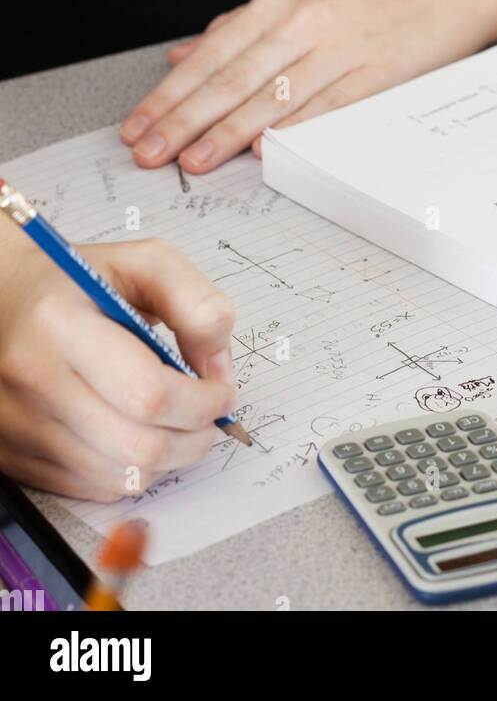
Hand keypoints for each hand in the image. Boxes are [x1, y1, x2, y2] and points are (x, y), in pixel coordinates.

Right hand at [0, 220, 236, 501]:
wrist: (4, 298)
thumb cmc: (77, 281)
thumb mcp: (146, 262)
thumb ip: (197, 305)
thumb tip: (218, 371)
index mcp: (59, 323)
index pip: (148, 393)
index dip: (201, 401)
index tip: (221, 392)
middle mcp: (30, 379)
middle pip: (138, 446)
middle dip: (194, 437)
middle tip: (209, 415)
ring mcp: (16, 425)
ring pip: (120, 476)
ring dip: (168, 457)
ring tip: (177, 421)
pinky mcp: (13, 456)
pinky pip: (93, 487)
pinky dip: (130, 469)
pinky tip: (135, 431)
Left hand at [120, 0, 496, 172]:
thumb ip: (241, 27)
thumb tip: (182, 53)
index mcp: (280, 3)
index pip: (211, 56)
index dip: (170, 94)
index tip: (138, 126)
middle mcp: (304, 23)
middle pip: (232, 80)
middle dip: (184, 121)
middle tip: (150, 154)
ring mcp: (341, 48)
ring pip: (271, 97)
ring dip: (226, 133)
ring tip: (193, 161)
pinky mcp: (378, 73)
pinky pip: (326, 107)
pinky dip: (293, 129)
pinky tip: (263, 149)